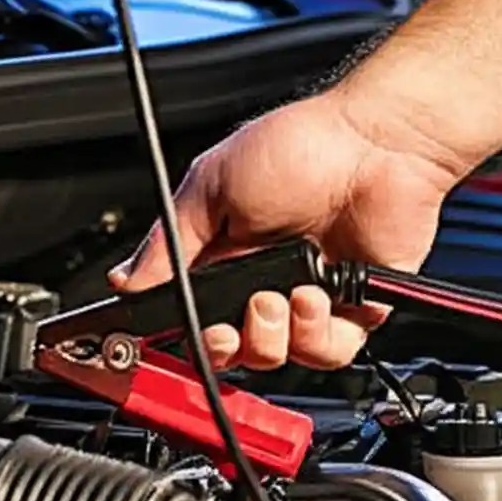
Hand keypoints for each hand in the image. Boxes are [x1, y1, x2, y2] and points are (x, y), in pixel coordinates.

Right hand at [107, 89, 462, 370]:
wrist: (375, 143)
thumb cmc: (303, 145)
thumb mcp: (210, 185)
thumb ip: (167, 243)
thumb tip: (126, 283)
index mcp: (224, 255)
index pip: (192, 314)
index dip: (183, 332)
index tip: (172, 335)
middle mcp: (264, 282)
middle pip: (230, 348)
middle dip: (224, 344)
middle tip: (231, 318)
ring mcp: (308, 299)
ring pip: (274, 357)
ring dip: (269, 335)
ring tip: (278, 296)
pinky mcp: (353, 310)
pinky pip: (327, 353)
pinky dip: (315, 336)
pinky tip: (313, 298)